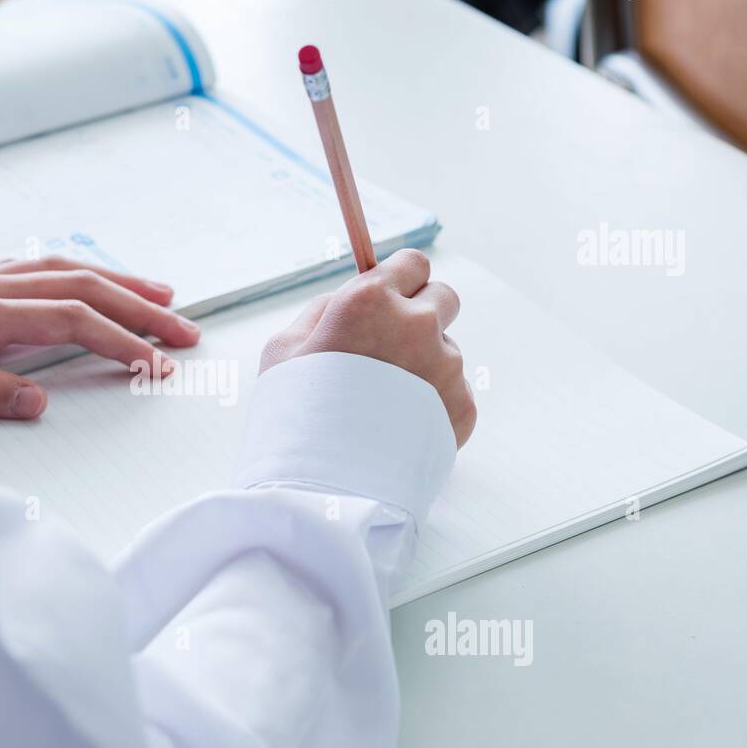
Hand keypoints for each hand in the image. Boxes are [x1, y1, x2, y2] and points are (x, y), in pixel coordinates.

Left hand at [0, 258, 200, 417]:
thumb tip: (37, 400)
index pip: (68, 321)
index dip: (119, 341)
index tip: (157, 364)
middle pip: (82, 286)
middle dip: (140, 308)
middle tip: (185, 331)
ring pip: (65, 267)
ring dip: (119, 280)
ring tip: (162, 293)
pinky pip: (38, 264)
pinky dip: (79, 269)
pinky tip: (90, 276)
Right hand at [260, 249, 475, 446]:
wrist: (323, 485)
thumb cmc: (293, 415)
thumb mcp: (283, 348)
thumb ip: (322, 311)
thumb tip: (346, 299)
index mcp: (371, 300)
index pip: (413, 262)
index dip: (400, 279)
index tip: (391, 296)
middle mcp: (417, 325)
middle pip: (445, 297)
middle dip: (423, 313)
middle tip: (392, 345)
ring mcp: (446, 366)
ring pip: (446, 350)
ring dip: (425, 365)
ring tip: (386, 403)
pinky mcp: (462, 406)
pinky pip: (454, 392)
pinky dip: (434, 404)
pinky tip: (400, 426)